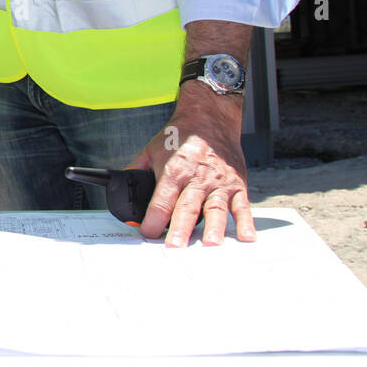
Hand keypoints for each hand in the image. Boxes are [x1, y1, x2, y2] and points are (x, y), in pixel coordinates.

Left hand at [126, 102, 254, 247]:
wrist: (210, 118)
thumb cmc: (179, 136)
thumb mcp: (150, 150)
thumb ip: (136, 171)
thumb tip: (121, 190)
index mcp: (174, 170)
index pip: (161, 200)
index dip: (153, 219)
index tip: (147, 233)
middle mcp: (197, 178)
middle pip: (187, 208)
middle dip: (180, 229)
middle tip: (175, 248)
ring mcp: (219, 182)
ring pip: (216, 209)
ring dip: (214, 229)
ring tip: (211, 246)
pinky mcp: (237, 184)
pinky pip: (242, 206)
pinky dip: (246, 223)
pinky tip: (246, 238)